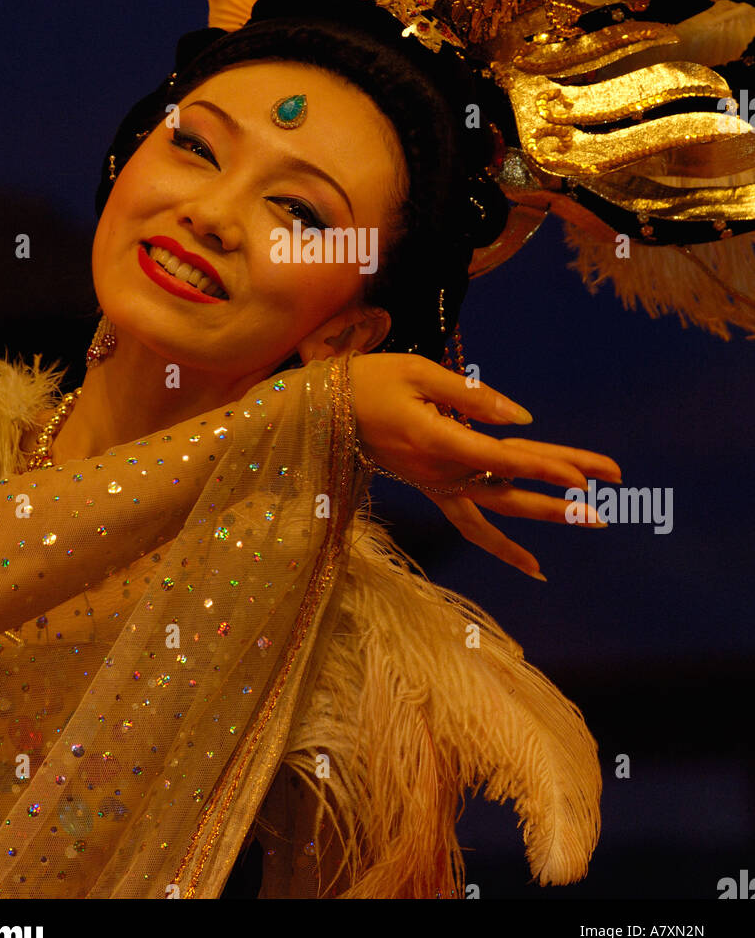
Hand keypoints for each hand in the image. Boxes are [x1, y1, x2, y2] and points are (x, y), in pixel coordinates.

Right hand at [349, 352, 620, 579]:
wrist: (323, 408)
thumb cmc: (369, 380)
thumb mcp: (418, 371)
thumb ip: (472, 394)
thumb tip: (522, 418)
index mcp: (437, 440)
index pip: (503, 458)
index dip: (545, 467)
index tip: (587, 477)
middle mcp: (440, 471)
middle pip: (512, 485)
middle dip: (564, 487)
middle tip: (615, 489)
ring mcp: (436, 484)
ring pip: (499, 509)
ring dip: (547, 515)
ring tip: (596, 519)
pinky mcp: (432, 487)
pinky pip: (472, 524)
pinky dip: (504, 546)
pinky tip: (535, 566)